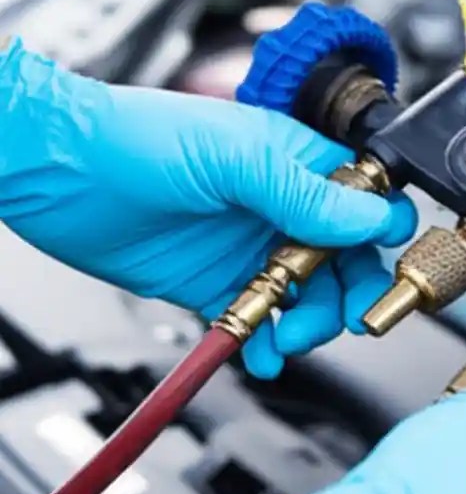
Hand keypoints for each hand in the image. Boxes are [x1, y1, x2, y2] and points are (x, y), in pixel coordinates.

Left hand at [0, 37, 416, 376]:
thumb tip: (372, 218)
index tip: (377, 263)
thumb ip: (306, 193)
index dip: (380, 232)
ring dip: (312, 323)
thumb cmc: (138, 138)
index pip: (366, 200)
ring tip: (292, 335)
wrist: (58, 172)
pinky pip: (259, 321)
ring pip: (310, 297)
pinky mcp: (217, 285)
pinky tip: (266, 355)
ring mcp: (252, 248)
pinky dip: (268, 345)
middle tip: (350, 317)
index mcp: (298, 164)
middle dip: (354, 291)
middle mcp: (283, 207)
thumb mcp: (235, 159)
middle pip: (348, 259)